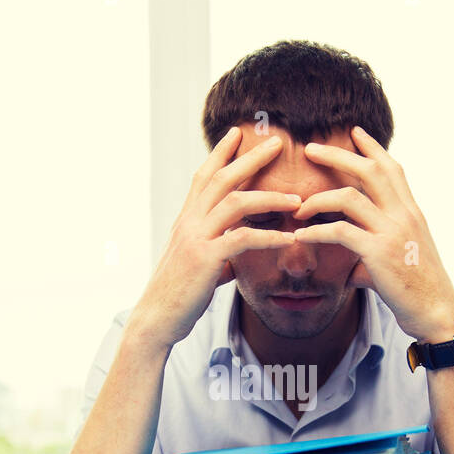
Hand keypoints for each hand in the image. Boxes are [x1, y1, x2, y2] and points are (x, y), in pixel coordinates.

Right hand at [126, 127, 300, 350]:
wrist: (156, 319)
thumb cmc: (178, 297)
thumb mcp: (198, 269)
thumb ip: (217, 257)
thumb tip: (234, 261)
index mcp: (186, 220)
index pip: (204, 177)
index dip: (221, 154)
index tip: (238, 133)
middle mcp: (189, 222)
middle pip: (222, 179)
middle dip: (251, 159)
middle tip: (278, 143)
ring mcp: (196, 238)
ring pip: (235, 203)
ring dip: (269, 197)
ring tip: (297, 199)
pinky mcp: (205, 259)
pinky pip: (242, 239)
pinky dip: (269, 236)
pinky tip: (289, 238)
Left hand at [292, 126, 453, 342]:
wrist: (438, 312)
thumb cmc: (420, 290)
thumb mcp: (403, 260)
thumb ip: (377, 253)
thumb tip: (355, 267)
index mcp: (412, 212)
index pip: (392, 168)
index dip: (372, 147)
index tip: (353, 132)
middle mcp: (404, 215)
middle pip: (369, 170)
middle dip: (337, 155)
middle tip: (310, 149)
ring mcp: (392, 232)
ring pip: (349, 197)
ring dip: (318, 198)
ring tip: (298, 207)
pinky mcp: (379, 253)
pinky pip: (340, 232)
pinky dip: (316, 231)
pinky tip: (301, 235)